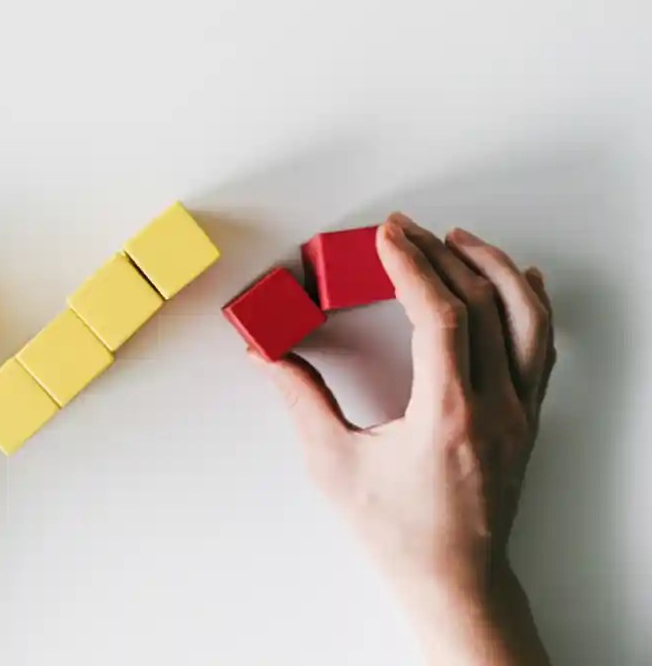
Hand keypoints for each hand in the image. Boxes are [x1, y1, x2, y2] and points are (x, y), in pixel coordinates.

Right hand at [255, 213, 554, 664]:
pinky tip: (518, 282)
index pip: (440, 316)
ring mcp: (519, 412)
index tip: (387, 237)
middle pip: (482, 304)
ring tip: (458, 239)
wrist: (455, 580)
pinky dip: (529, 305)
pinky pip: (542, 348)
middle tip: (403, 231)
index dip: (411, 267)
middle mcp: (495, 407)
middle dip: (439, 255)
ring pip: (526, 318)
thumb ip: (302, 401)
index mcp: (448, 414)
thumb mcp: (336, 466)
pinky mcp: (526, 419)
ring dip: (492, 268)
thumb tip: (268, 355)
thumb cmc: (400, 534)